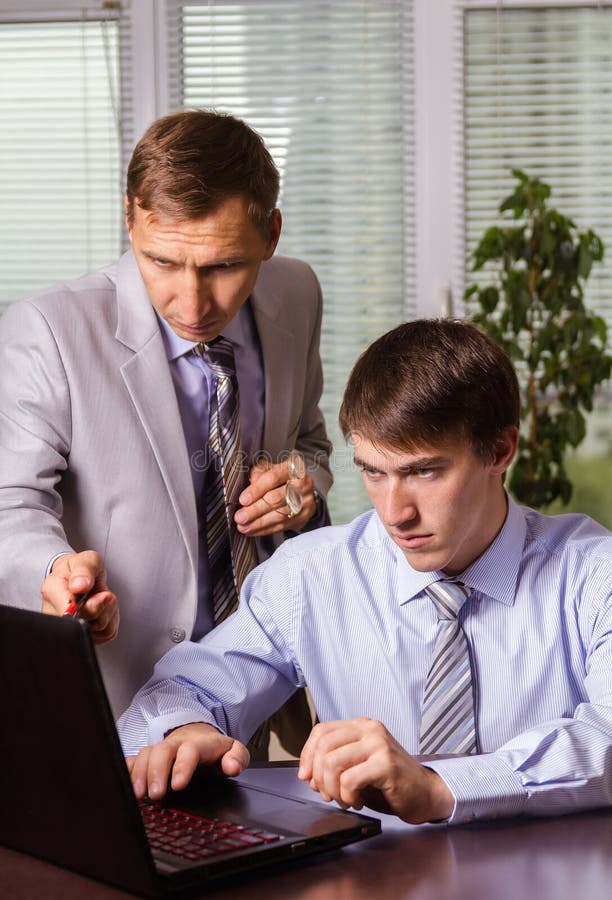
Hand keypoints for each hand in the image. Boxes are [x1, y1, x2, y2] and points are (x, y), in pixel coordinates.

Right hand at [41, 550, 118, 643]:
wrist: (79, 577)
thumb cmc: (79, 569)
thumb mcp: (85, 559)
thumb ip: (83, 570)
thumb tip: (80, 586)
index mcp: (52, 591)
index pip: (69, 612)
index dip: (89, 606)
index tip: (99, 594)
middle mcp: (56, 614)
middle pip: (86, 623)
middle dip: (102, 606)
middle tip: (100, 592)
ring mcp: (69, 627)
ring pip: (100, 630)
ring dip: (108, 611)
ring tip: (100, 598)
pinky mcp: (84, 635)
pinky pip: (107, 633)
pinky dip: (111, 619)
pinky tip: (103, 608)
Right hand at [126, 723, 249, 799]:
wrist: (198, 737)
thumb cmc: (214, 750)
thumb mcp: (233, 751)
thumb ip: (237, 757)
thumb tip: (232, 767)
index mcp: (198, 744)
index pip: (189, 750)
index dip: (182, 766)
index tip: (178, 785)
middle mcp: (175, 744)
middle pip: (162, 751)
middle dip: (156, 772)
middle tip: (155, 794)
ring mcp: (160, 749)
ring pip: (145, 755)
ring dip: (139, 774)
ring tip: (138, 795)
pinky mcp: (147, 757)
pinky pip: (133, 759)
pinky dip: (126, 770)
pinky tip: (122, 782)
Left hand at [234, 454, 316, 536]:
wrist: (301, 489)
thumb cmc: (281, 477)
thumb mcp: (269, 468)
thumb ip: (259, 472)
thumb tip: (252, 480)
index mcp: (293, 467)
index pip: (273, 478)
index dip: (257, 489)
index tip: (243, 499)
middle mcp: (302, 484)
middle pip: (276, 498)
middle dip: (255, 510)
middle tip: (240, 516)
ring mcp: (305, 502)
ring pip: (280, 515)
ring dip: (259, 523)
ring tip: (244, 526)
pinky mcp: (303, 517)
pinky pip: (283, 526)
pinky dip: (265, 529)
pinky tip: (254, 530)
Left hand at [297, 718, 454, 823]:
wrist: (427, 793)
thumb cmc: (392, 782)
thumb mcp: (359, 766)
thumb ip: (335, 763)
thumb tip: (308, 774)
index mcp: (361, 726)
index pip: (322, 731)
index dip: (307, 754)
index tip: (305, 776)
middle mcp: (370, 729)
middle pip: (324, 745)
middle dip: (318, 775)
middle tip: (327, 793)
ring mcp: (379, 744)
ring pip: (332, 762)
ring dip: (332, 788)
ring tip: (344, 799)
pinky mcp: (386, 764)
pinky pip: (350, 779)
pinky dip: (347, 795)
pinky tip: (358, 801)